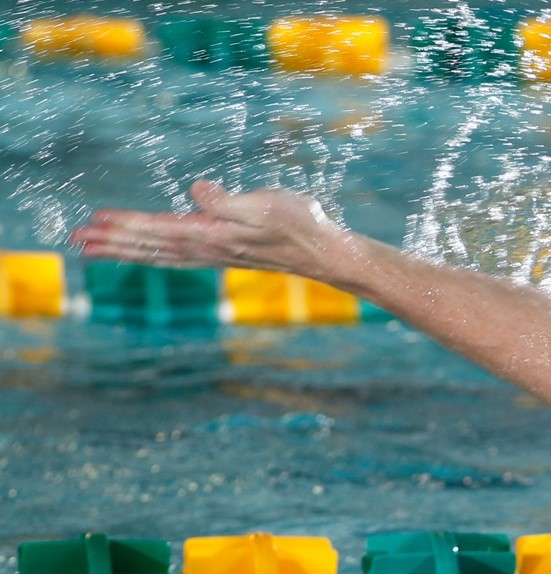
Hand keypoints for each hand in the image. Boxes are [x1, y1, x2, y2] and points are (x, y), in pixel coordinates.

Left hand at [71, 180, 356, 279]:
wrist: (325, 253)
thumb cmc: (298, 224)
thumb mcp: (265, 204)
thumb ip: (227, 200)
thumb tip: (197, 190)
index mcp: (211, 235)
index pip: (157, 229)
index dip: (126, 224)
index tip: (94, 221)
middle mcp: (206, 248)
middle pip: (149, 247)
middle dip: (112, 242)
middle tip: (76, 239)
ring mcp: (213, 254)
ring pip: (157, 254)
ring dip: (124, 251)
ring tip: (94, 249)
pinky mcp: (221, 253)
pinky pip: (173, 257)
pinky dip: (150, 256)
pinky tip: (141, 254)